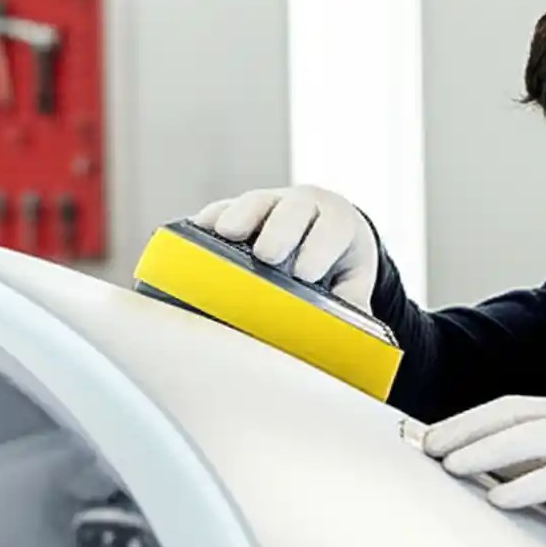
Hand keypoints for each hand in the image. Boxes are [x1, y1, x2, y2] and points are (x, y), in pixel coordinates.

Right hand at [192, 185, 379, 310]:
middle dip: (280, 230)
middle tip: (267, 255)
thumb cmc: (338, 263)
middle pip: (293, 209)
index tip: (306, 274)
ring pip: (254, 203)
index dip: (320, 248)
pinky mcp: (234, 210)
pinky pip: (219, 210)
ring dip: (238, 217)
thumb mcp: (352, 281)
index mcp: (336, 222)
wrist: (324, 231)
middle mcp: (302, 207)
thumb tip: (348, 343)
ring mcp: (267, 205)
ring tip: (223, 234)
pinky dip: (208, 222)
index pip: (333, 228)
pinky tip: (192, 236)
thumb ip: (351, 305)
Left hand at [421, 396, 545, 546]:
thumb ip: (534, 467)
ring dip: (486, 450)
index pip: (509, 410)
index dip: (467, 422)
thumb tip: (478, 471)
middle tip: (429, 447)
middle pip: (514, 415)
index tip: (432, 438)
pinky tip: (500, 497)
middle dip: (466, 430)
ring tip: (452, 465)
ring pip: (532, 436)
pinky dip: (527, 485)